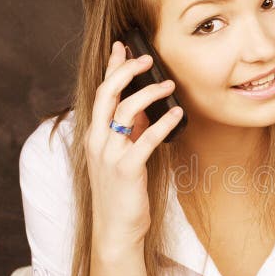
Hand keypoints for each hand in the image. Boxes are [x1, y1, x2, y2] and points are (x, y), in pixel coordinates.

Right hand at [83, 40, 184, 249]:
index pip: (101, 92)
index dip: (110, 67)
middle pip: (106, 93)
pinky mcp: (126, 169)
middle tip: (147, 58)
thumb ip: (132, 132)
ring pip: (125, 111)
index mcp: (95, 136)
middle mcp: (97, 141)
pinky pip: (146, 139)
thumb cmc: (123, 193)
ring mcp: (109, 155)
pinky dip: (164, 123)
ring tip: (169, 85)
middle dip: (125, 70)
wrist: (116, 229)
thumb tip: (148, 109)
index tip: (122, 46)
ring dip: (149, 93)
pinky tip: (178, 114)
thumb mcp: (125, 156)